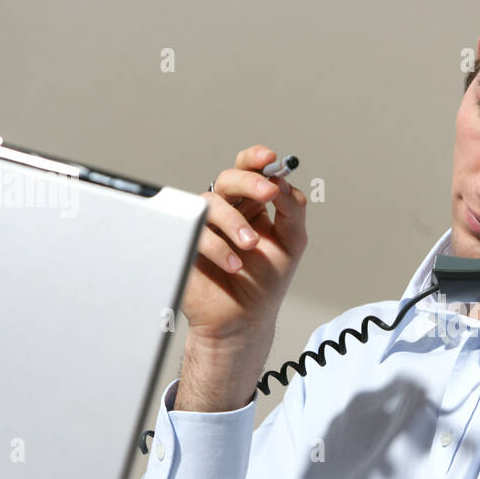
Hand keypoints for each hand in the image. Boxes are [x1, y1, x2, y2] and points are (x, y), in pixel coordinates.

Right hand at [183, 146, 308, 343]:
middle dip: (249, 182)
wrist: (243, 321)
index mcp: (251, 205)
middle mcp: (226, 211)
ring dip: (235, 222)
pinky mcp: (187, 243)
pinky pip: (195, 230)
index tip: (270, 158)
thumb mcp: (291, 243)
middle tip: (268, 193)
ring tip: (251, 247)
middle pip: (229, 178)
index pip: (250, 171)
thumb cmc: (264, 282)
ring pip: (210, 202)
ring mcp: (204, 226)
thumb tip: (282, 181)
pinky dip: (218, 246)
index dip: (256, 159)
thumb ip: (293, 209)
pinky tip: (235, 265)